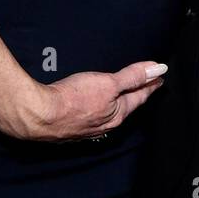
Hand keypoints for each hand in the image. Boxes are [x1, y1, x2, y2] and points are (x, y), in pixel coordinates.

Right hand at [0, 60, 167, 141]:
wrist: (40, 115)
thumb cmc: (74, 99)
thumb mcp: (108, 83)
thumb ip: (133, 76)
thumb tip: (158, 69)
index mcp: (117, 114)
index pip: (139, 96)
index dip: (150, 85)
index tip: (159, 78)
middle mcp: (105, 125)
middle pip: (126, 107)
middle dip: (137, 95)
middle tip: (147, 86)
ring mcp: (88, 128)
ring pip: (109, 113)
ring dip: (119, 103)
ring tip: (124, 96)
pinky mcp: (71, 127)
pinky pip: (93, 116)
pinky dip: (100, 109)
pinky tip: (94, 108)